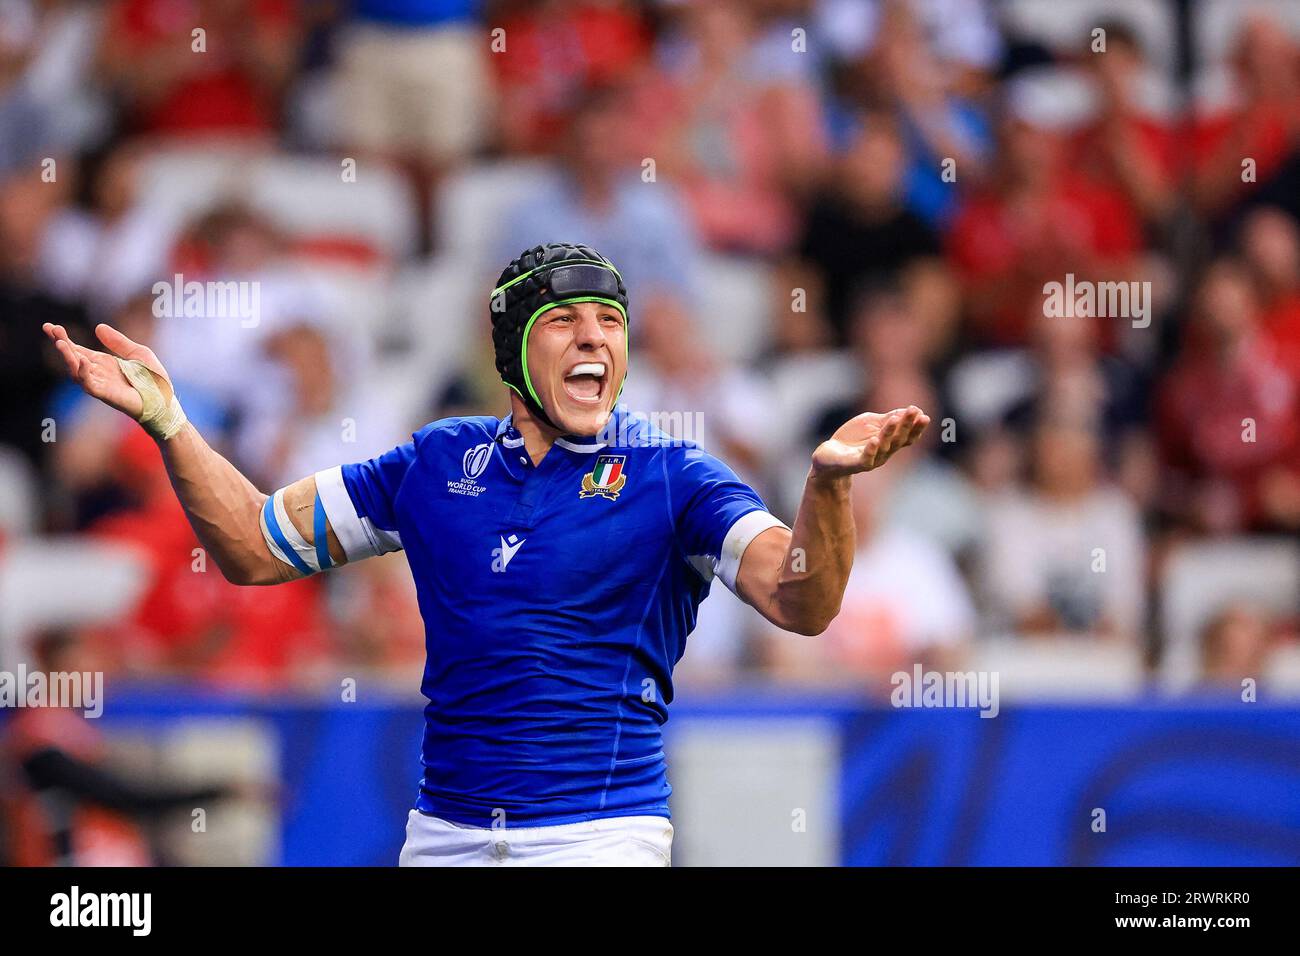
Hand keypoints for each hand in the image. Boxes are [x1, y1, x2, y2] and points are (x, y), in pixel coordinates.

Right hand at [43, 322, 171, 420]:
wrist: (166, 401)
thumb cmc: (153, 380)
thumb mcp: (137, 353)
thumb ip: (118, 341)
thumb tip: (98, 327)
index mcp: (104, 363)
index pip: (78, 350)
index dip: (64, 339)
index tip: (50, 327)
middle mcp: (98, 374)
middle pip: (74, 358)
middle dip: (62, 344)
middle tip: (51, 330)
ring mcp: (101, 385)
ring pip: (77, 371)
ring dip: (68, 358)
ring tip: (61, 343)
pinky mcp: (107, 395)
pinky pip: (90, 385)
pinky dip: (84, 374)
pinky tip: (82, 361)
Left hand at [811, 405, 929, 479]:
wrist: (828, 456)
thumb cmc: (852, 439)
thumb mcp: (871, 424)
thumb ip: (888, 419)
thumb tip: (910, 411)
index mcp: (890, 443)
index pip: (907, 436)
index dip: (916, 427)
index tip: (923, 414)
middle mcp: (884, 453)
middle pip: (899, 440)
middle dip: (908, 425)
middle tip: (915, 412)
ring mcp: (871, 460)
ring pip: (884, 446)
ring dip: (890, 432)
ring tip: (895, 419)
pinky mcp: (855, 464)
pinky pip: (865, 459)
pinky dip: (871, 450)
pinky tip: (875, 440)